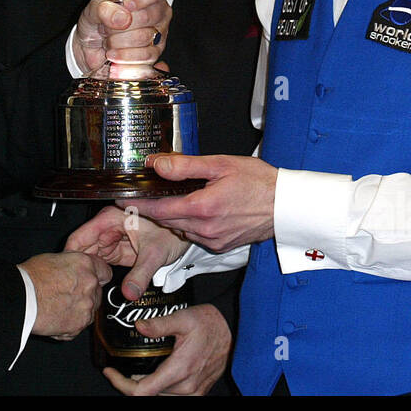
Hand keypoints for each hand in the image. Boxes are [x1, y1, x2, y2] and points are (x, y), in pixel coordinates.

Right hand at [21, 250, 111, 339]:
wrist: (21, 299)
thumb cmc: (31, 278)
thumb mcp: (54, 259)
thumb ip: (72, 266)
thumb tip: (73, 270)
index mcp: (86, 265)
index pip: (105, 272)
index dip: (97, 276)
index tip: (92, 280)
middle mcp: (90, 285)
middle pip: (97, 292)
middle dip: (86, 294)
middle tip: (68, 295)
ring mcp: (86, 307)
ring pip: (89, 310)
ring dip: (78, 310)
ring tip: (58, 308)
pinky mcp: (78, 325)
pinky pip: (79, 326)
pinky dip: (69, 324)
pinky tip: (54, 318)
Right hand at [65, 204, 190, 299]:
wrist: (183, 237)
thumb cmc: (171, 235)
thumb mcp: (155, 255)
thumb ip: (140, 275)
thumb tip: (129, 294)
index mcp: (110, 218)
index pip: (79, 237)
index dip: (71, 257)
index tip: (67, 277)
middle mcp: (106, 226)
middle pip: (82, 249)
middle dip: (81, 267)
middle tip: (80, 287)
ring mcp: (109, 238)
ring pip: (89, 257)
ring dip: (89, 272)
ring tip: (91, 287)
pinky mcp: (115, 249)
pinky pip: (100, 262)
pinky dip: (99, 274)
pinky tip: (100, 283)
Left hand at [72, 0, 170, 78]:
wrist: (90, 49)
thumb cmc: (96, 24)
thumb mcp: (92, 11)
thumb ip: (104, 9)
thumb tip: (122, 17)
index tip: (127, 4)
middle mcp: (156, 12)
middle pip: (148, 15)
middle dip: (121, 25)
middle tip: (107, 27)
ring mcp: (157, 33)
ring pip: (144, 37)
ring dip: (119, 41)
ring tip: (109, 41)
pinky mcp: (154, 53)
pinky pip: (144, 55)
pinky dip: (124, 56)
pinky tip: (114, 54)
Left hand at [103, 304, 230, 395]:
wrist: (233, 332)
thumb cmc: (210, 324)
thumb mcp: (184, 318)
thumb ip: (160, 324)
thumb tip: (139, 326)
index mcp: (180, 369)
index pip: (142, 392)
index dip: (121, 384)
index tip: (110, 372)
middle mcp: (186, 386)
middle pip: (148, 396)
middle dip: (130, 384)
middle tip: (120, 369)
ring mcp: (193, 392)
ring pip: (159, 398)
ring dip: (145, 388)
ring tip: (134, 372)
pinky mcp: (197, 392)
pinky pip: (172, 397)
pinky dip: (159, 390)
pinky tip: (153, 376)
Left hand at [125, 154, 277, 252]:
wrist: (286, 205)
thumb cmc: (258, 181)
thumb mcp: (221, 164)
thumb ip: (186, 166)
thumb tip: (156, 164)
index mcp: (203, 208)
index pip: (159, 210)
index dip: (139, 204)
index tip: (124, 197)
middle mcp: (206, 229)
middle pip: (167, 221)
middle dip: (155, 208)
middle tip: (145, 193)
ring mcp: (214, 240)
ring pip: (181, 229)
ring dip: (173, 217)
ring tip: (171, 199)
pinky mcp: (221, 246)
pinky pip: (196, 236)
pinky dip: (190, 224)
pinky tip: (196, 210)